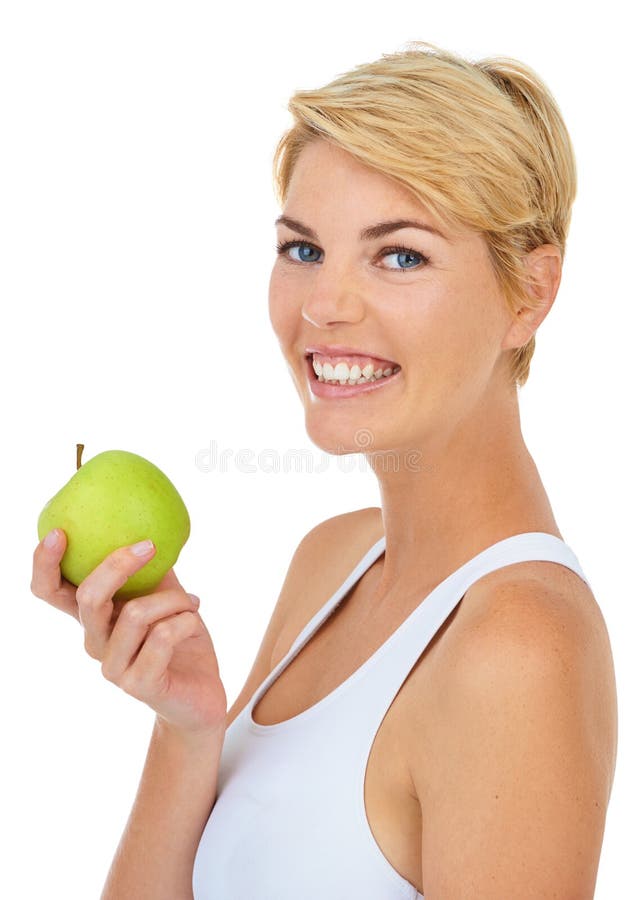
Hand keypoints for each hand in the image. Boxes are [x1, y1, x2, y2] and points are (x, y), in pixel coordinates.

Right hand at [31, 529, 227, 735]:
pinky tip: (194, 621)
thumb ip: (150, 568)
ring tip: (192, 602)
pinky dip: (185, 620)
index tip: (60, 532)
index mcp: (94, 617)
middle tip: (149, 546)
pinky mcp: (139, 684)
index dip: (45, 564)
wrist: (201, 693)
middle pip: (88, 598)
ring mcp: (113, 667)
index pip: (50, 592)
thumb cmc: (180, 638)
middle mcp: (95, 642)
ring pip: (136, 614)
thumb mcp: (165, 594)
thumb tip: (148, 522)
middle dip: (117, 565)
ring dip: (174, 599)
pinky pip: (162, 637)